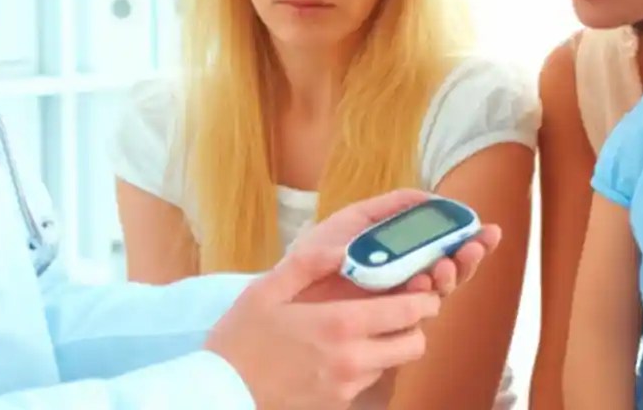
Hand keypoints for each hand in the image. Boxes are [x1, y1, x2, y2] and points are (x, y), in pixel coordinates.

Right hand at [205, 243, 441, 409]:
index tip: (420, 288)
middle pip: (413, 344)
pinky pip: (367, 382)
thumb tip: (347, 248)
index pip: (407, 312)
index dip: (422, 298)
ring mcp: (347, 388)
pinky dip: (364, 366)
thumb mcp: (267, 289)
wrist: (219, 395)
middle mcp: (352, 359)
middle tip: (397, 310)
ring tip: (363, 330)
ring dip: (388, 346)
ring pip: (391, 364)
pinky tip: (337, 354)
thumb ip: (311, 263)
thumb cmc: (240, 339)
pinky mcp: (338, 406)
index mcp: (339, 324)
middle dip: (413, 326)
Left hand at [293, 188, 502, 302]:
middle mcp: (404, 270)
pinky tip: (423, 285)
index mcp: (398, 245)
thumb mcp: (351, 222)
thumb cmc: (313, 254)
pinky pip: (415, 311)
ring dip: (448, 275)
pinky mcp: (388, 320)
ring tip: (445, 267)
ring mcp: (396, 297)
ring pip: (437, 287)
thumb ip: (389, 208)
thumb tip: (426, 197)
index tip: (479, 225)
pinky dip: (423, 297)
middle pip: (448, 262)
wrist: (284, 296)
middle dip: (467, 255)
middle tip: (474, 247)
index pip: (439, 236)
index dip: (462, 230)